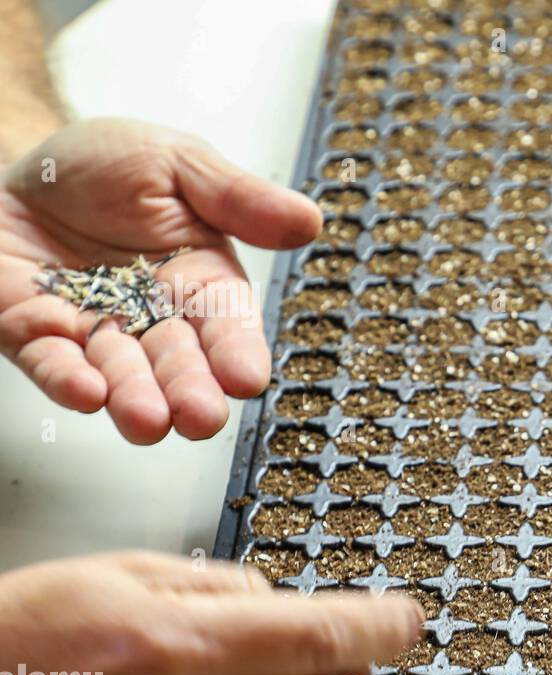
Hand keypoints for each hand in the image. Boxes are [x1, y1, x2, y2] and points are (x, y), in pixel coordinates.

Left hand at [0, 119, 321, 443]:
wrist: (16, 165)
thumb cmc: (98, 167)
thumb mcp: (176, 162)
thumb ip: (238, 196)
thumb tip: (307, 219)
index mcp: (201, 281)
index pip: (229, 325)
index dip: (238, 353)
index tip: (247, 378)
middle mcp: (153, 316)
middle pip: (180, 364)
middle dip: (191, 393)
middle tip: (201, 415)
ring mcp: (94, 332)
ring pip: (121, 376)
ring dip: (135, 400)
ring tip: (148, 420)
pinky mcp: (35, 335)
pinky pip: (52, 364)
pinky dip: (67, 381)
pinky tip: (87, 392)